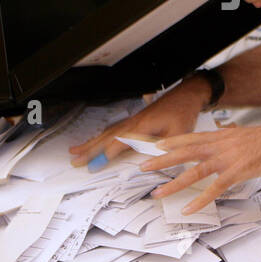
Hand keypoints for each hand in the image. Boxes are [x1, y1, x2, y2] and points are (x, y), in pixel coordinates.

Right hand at [70, 78, 208, 167]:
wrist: (186, 96)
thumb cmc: (183, 113)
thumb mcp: (178, 134)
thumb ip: (162, 148)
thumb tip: (148, 162)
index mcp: (142, 125)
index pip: (119, 142)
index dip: (106, 155)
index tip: (93, 165)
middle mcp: (133, 122)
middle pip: (107, 137)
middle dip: (90, 150)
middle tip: (74, 160)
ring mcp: (132, 120)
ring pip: (107, 133)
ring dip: (91, 142)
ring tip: (75, 150)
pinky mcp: (134, 120)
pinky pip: (112, 129)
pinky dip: (101, 136)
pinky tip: (94, 140)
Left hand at [149, 120, 260, 214]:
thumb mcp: (244, 134)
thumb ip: (231, 137)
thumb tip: (224, 135)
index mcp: (221, 135)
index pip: (190, 138)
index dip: (171, 142)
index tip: (155, 146)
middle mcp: (220, 145)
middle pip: (184, 152)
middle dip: (162, 160)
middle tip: (143, 166)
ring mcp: (227, 159)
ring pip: (193, 172)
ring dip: (174, 183)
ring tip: (158, 192)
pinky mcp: (237, 173)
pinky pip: (214, 189)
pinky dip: (200, 200)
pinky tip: (188, 208)